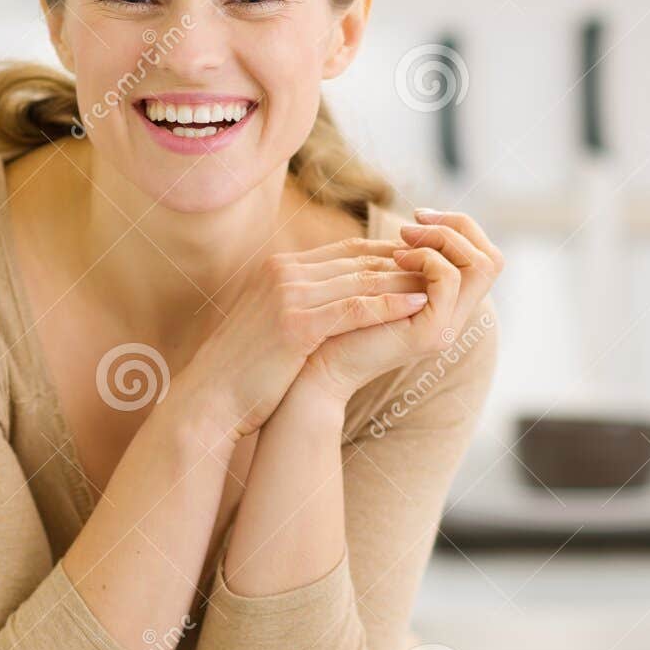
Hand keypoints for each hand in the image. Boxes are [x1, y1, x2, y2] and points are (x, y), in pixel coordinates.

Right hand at [173, 236, 430, 438]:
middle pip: (358, 259)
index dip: (386, 253)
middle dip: (403, 262)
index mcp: (279, 268)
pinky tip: (419, 306)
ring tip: (441, 285)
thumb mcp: (270, 324)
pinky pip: (354, 308)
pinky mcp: (296, 323)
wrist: (209, 399)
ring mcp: (288, 295)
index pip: (345, 250)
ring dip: (405, 280)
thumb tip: (331, 306)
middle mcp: (284, 272)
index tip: (419, 263)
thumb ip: (298, 304)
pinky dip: (390, 305)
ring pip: (361, 279)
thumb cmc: (241, 370)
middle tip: (441, 269)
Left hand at [296, 208, 503, 404]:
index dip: (460, 227)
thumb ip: (407, 262)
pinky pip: (448, 280)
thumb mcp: (382, 283)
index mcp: (448, 305)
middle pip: (492, 260)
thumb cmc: (342, 322)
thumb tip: (420, 223)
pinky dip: (426, 258)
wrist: (321, 366)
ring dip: (440, 240)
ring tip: (403, 241)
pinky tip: (396, 259)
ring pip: (478, 266)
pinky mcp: (431, 333)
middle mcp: (456, 318)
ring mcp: (447, 328)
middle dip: (457, 228)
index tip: (419, 217)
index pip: (485, 258)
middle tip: (413, 222)